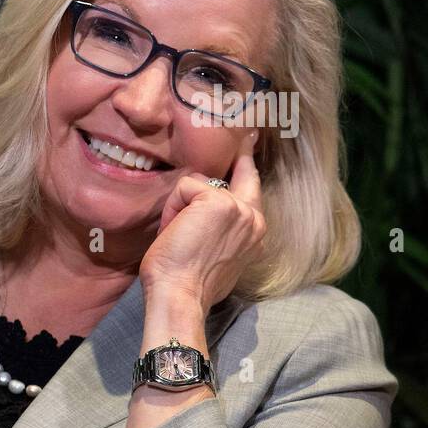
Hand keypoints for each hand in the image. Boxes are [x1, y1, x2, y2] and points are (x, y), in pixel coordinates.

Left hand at [139, 129, 265, 311]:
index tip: (249, 147)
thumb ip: (219, 229)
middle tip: (246, 131)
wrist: (180, 295)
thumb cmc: (187, 282)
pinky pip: (185, 188)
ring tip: (176, 235)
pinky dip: (172, 209)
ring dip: (181, 208)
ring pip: (201, 185)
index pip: (253, 190)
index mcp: (255, 232)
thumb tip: (202, 215)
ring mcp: (239, 208)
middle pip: (242, 174)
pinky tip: (173, 230)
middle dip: (239, 156)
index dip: (248, 168)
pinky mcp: (217, 201)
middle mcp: (254, 218)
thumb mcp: (214, 253)